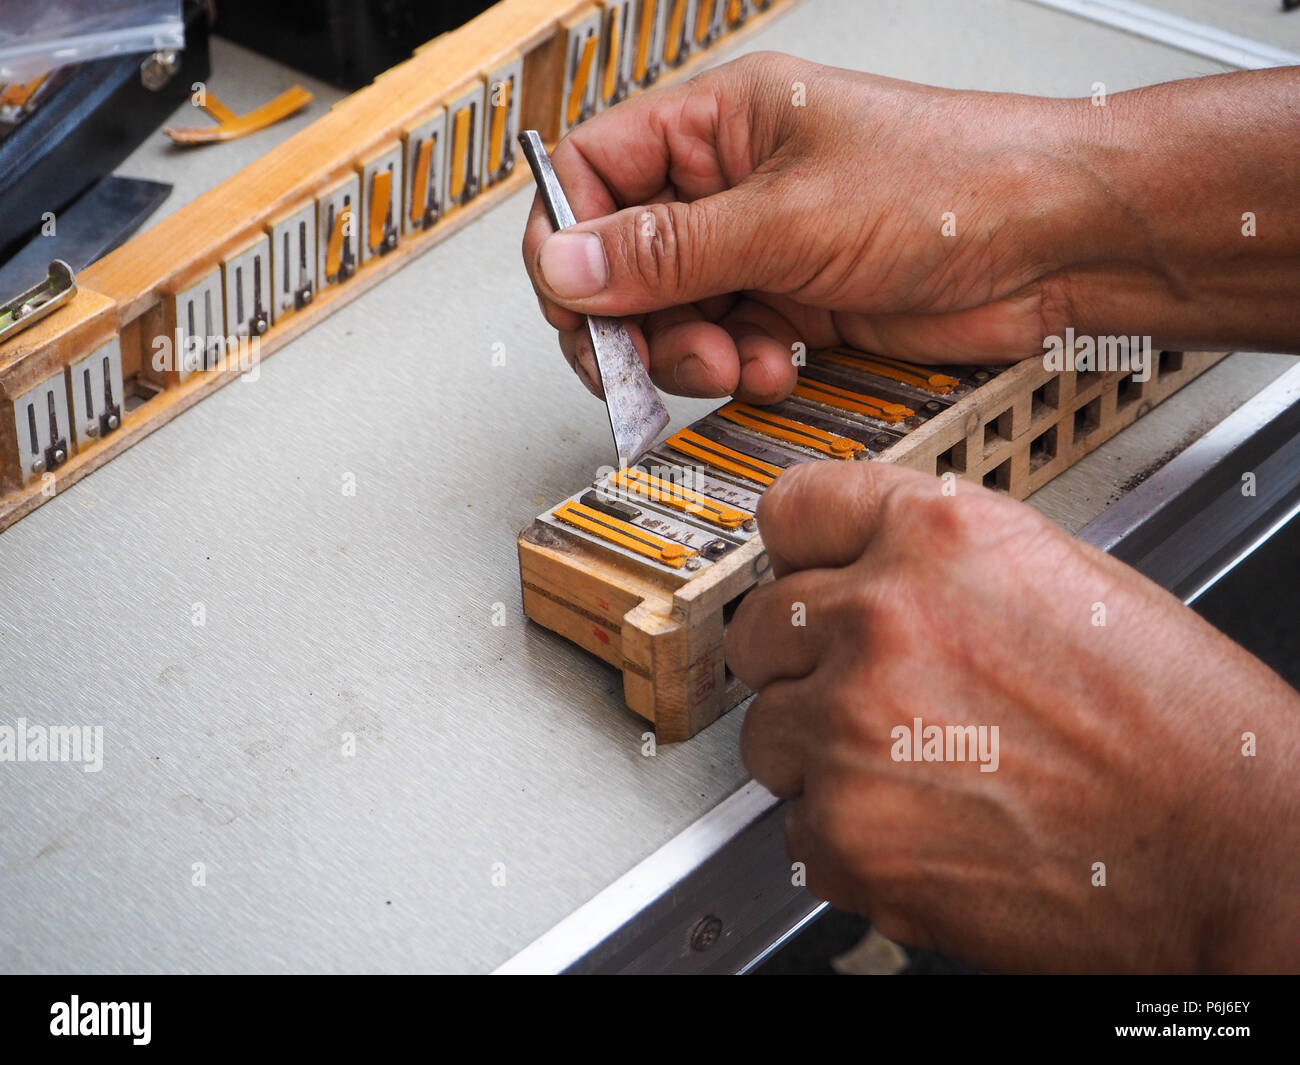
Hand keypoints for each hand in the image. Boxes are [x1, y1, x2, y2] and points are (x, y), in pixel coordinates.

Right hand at [522, 52, 1086, 401]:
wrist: (1054, 248)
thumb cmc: (956, 184)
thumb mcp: (788, 217)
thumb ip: (668, 250)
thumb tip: (570, 265)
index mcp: (717, 125)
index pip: (592, 175)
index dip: (570, 241)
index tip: (580, 301)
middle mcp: (729, 186)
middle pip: (621, 261)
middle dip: (631, 320)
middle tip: (649, 359)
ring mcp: (760, 250)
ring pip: (670, 316)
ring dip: (689, 354)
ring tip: (733, 362)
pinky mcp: (793, 305)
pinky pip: (726, 347)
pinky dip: (738, 370)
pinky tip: (775, 366)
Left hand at [725, 460, 1299, 971]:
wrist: (1234, 850)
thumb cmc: (1176, 723)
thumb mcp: (1056, 576)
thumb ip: (934, 562)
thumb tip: (852, 571)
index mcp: (940, 535)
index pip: (792, 511)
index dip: (801, 552)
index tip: (800, 575)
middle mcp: (883, 618)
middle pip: (760, 627)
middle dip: (805, 661)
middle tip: (871, 692)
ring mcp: (852, 726)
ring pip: (769, 730)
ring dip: (820, 751)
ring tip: (916, 767)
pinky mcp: (846, 830)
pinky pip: (798, 819)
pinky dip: (847, 830)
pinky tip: (926, 822)